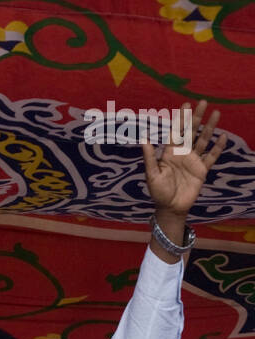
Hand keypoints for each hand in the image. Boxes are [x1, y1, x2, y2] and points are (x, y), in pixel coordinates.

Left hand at [142, 100, 226, 217]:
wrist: (170, 209)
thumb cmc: (158, 193)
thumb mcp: (152, 175)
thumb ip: (149, 157)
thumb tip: (144, 139)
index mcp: (170, 153)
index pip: (176, 132)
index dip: (181, 119)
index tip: (185, 104)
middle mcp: (183, 153)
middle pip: (191, 132)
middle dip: (197, 117)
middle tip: (203, 102)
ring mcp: (193, 161)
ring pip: (203, 140)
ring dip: (210, 127)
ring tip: (216, 113)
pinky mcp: (202, 170)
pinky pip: (211, 157)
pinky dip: (217, 148)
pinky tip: (223, 137)